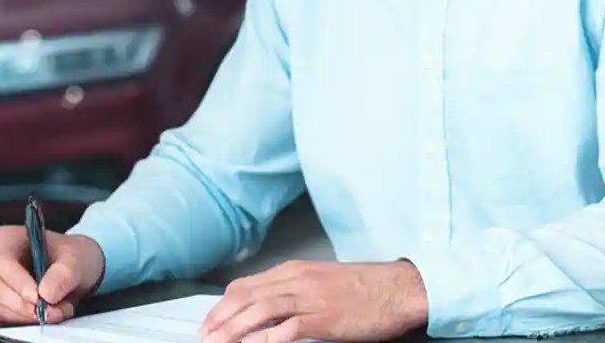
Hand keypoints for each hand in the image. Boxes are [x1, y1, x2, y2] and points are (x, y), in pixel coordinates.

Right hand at [0, 225, 105, 324]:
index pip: (3, 262)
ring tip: (58, 311)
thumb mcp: (76, 259)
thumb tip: (46, 294)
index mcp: (6, 238)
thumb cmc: (70, 257)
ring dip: (28, 316)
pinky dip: (24, 322)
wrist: (74, 271)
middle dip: (27, 305)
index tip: (39, 298)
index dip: (19, 283)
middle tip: (55, 312)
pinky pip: (2, 319)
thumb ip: (64, 274)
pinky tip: (45, 315)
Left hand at [197, 260, 427, 342]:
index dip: (224, 304)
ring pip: (261, 310)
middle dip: (221, 317)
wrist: (399, 288)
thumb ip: (295, 289)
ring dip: (235, 328)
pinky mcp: (325, 318)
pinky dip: (267, 338)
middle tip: (205, 335)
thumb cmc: (366, 287)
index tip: (211, 320)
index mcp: (295, 270)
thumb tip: (269, 306)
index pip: (247, 284)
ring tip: (219, 342)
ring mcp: (310, 298)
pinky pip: (288, 328)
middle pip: (247, 296)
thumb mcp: (322, 279)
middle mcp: (297, 280)